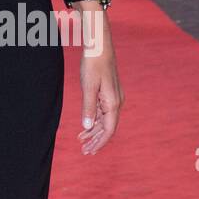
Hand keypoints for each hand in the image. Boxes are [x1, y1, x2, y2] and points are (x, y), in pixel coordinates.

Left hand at [76, 4, 122, 154]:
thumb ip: (88, 107)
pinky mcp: (109, 93)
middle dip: (96, 140)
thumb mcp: (88, 86)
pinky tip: (86, 126)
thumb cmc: (94, 64)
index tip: (90, 152)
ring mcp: (114, 98)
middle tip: (84, 151)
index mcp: (113, 103)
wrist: (100, 47)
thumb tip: (87, 126)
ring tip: (81, 140)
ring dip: (94, 131)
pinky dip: (94, 120)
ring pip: (105, 120)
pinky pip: (103, 112)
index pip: (108, 130)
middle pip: (107, 128)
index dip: (99, 143)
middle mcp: (117, 103)